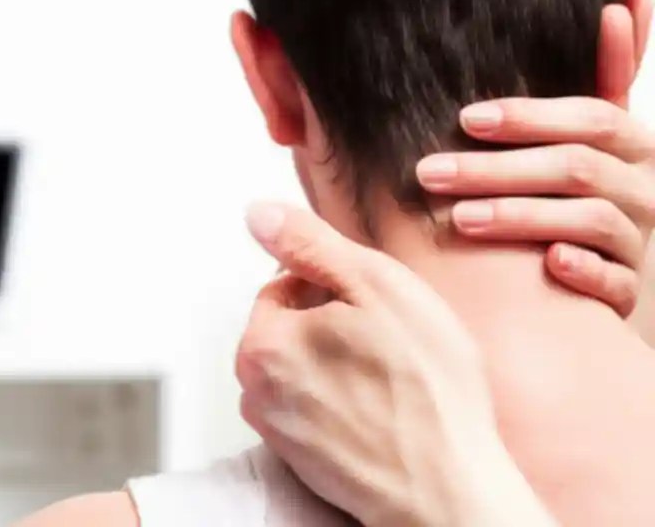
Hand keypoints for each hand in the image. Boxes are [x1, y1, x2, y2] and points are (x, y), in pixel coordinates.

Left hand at [237, 204, 558, 526]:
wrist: (447, 489)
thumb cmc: (426, 392)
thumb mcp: (375, 287)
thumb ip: (309, 245)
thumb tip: (258, 214)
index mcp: (262, 343)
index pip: (284, 286)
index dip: (335, 287)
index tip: (375, 307)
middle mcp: (256, 390)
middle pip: (291, 329)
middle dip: (334, 326)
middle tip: (389, 343)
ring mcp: (277, 430)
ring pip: (305, 370)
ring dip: (341, 365)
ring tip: (391, 381)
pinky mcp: (302, 461)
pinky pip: (317, 410)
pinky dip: (345, 405)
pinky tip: (385, 411)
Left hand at [417, 96, 654, 317]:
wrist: (562, 282)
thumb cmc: (546, 190)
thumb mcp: (563, 131)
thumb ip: (582, 73)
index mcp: (622, 140)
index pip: (591, 112)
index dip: (537, 110)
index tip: (473, 113)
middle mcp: (639, 184)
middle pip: (577, 165)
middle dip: (498, 167)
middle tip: (430, 172)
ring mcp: (636, 237)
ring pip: (591, 218)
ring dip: (522, 216)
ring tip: (461, 220)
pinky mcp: (625, 287)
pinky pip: (615, 280)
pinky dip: (584, 269)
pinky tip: (550, 262)